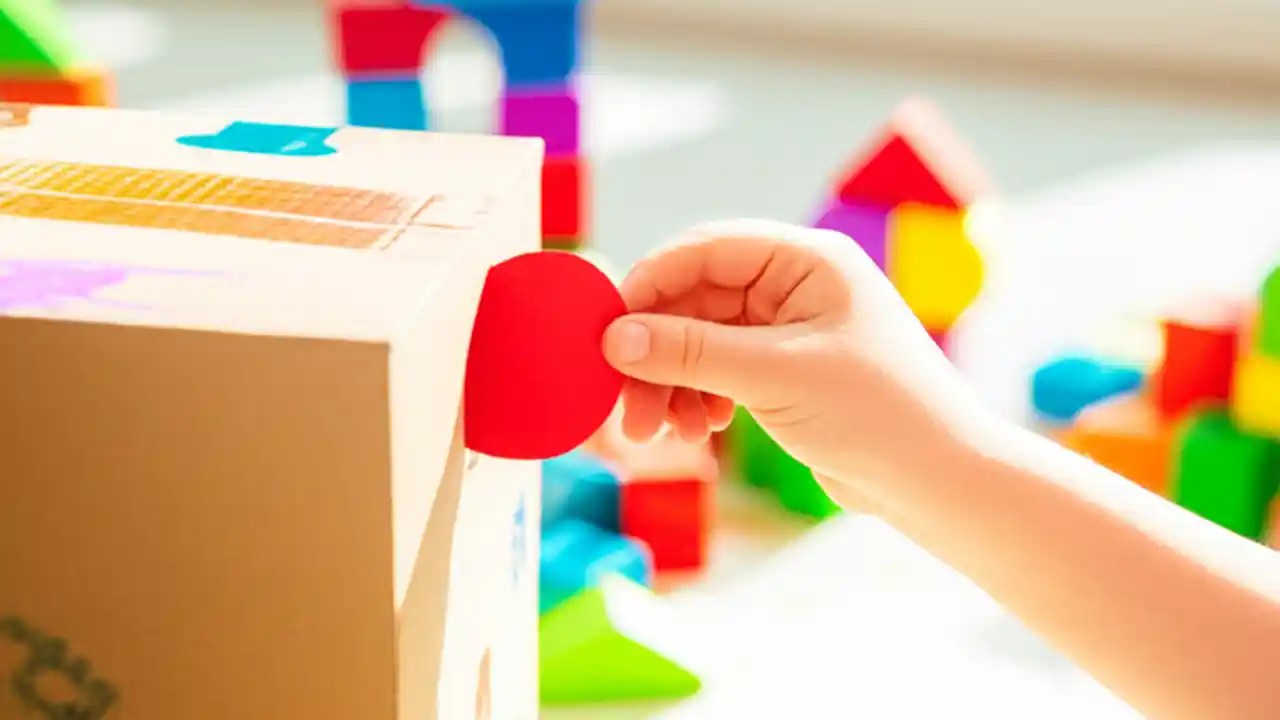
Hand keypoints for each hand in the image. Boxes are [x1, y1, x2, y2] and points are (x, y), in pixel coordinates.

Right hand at [601, 219, 996, 504]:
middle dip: (656, 353)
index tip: (606, 331)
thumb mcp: (775, 376)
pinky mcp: (785, 372)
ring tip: (662, 434)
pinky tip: (699, 431)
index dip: (649, 286)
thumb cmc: (878, 414)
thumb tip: (615, 337)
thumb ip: (691, 352)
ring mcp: (790, 330)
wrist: (938, 481)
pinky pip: (720, 371)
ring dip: (671, 383)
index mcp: (806, 260)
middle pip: (696, 301)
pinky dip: (698, 398)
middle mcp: (796, 286)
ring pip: (702, 341)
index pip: (705, 250)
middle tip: (628, 410)